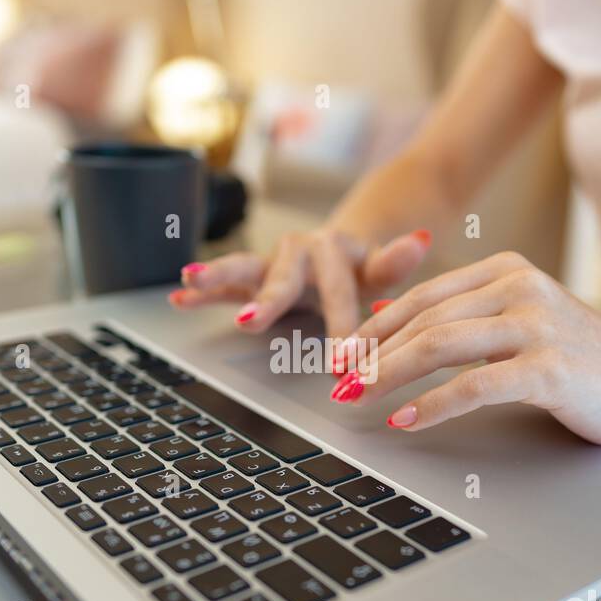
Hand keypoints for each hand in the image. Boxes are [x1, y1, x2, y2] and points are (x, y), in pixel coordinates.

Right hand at [169, 227, 430, 339]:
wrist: (341, 247)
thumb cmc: (362, 266)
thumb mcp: (381, 266)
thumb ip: (395, 259)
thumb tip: (421, 240)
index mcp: (333, 250)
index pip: (337, 292)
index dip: (341, 325)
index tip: (343, 361)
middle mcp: (297, 252)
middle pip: (281, 277)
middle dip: (267, 301)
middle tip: (253, 322)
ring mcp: (270, 264)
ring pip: (242, 269)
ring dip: (215, 275)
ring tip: (189, 279)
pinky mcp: (251, 278)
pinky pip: (224, 285)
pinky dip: (201, 293)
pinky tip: (179, 299)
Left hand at [328, 252, 600, 445]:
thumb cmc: (582, 358)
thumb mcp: (519, 322)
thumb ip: (463, 316)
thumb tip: (386, 320)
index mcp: (507, 271)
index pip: (423, 296)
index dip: (374, 327)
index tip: (340, 356)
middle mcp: (519, 288)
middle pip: (424, 319)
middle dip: (371, 353)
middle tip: (337, 382)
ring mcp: (536, 325)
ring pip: (441, 345)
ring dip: (389, 374)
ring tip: (358, 397)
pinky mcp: (550, 368)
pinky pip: (477, 385)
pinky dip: (434, 404)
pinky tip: (407, 420)